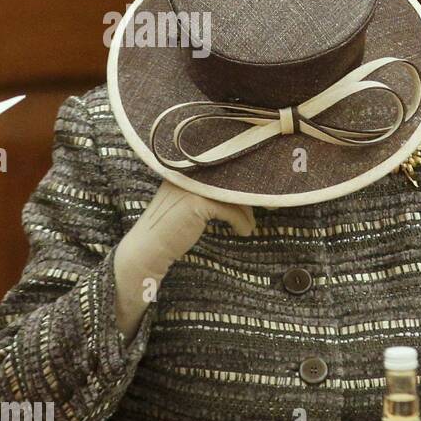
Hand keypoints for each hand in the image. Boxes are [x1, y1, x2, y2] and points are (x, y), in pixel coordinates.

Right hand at [113, 180, 254, 338]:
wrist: (149, 250)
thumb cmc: (173, 230)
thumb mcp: (192, 204)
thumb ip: (212, 192)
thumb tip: (247, 190)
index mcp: (185, 169)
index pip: (223, 169)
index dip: (243, 181)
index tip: (262, 193)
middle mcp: (187, 173)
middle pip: (231, 179)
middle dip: (251, 194)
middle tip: (271, 205)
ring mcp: (191, 187)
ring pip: (233, 195)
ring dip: (247, 212)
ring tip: (249, 226)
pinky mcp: (196, 203)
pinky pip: (230, 210)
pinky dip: (241, 222)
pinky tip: (243, 232)